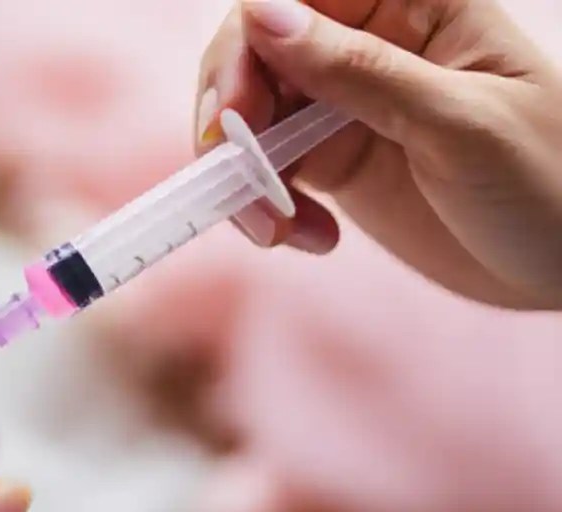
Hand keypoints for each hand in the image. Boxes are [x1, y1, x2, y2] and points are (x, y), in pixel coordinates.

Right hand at [196, 0, 561, 308]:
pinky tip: (307, 239)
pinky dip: (265, 207)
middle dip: (231, 112)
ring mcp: (346, 106)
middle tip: (234, 174)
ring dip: (242, 174)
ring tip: (272, 231)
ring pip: (251, 116)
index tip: (237, 111)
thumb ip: (358, 70)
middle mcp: (369, 46)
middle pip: (255, 50)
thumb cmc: (552, 182)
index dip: (248, 39)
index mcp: (412, 6)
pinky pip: (267, 171)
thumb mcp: (457, 123)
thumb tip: (262, 12)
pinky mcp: (335, 163)